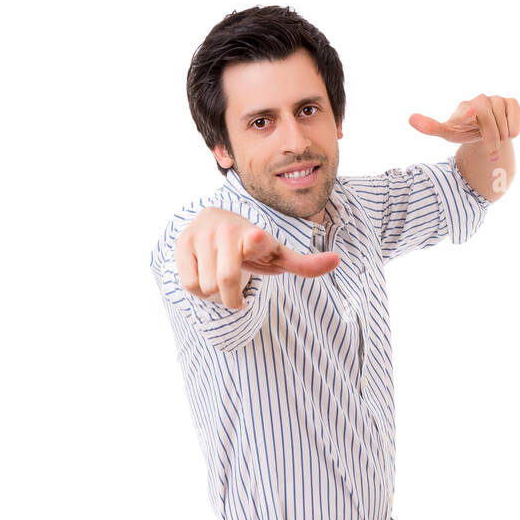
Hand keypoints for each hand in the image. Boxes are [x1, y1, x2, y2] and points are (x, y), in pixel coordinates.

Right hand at [175, 206, 339, 308]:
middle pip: (224, 283)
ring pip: (206, 287)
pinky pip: (190, 283)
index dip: (253, 241)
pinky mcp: (182, 243)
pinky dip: (199, 288)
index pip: (252, 238)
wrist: (216, 220)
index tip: (255, 237)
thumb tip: (337, 261)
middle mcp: (226, 231)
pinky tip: (206, 274)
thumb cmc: (254, 245)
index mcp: (253, 235)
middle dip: (232, 298)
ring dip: (215, 293)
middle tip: (237, 295)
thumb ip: (305, 264)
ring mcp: (201, 236)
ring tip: (221, 278)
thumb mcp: (279, 255)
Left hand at [408, 94, 519, 164]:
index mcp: (463, 108)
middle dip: (492, 143)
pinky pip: (516, 121)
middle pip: (489, 124)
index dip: (467, 114)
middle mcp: (481, 100)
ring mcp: (497, 99)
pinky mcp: (512, 102)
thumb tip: (410, 118)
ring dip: (502, 139)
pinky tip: (506, 129)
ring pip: (505, 126)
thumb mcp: (449, 133)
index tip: (469, 113)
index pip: (466, 110)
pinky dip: (513, 131)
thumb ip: (431, 128)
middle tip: (492, 156)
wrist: (486, 131)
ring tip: (496, 137)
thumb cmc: (465, 131)